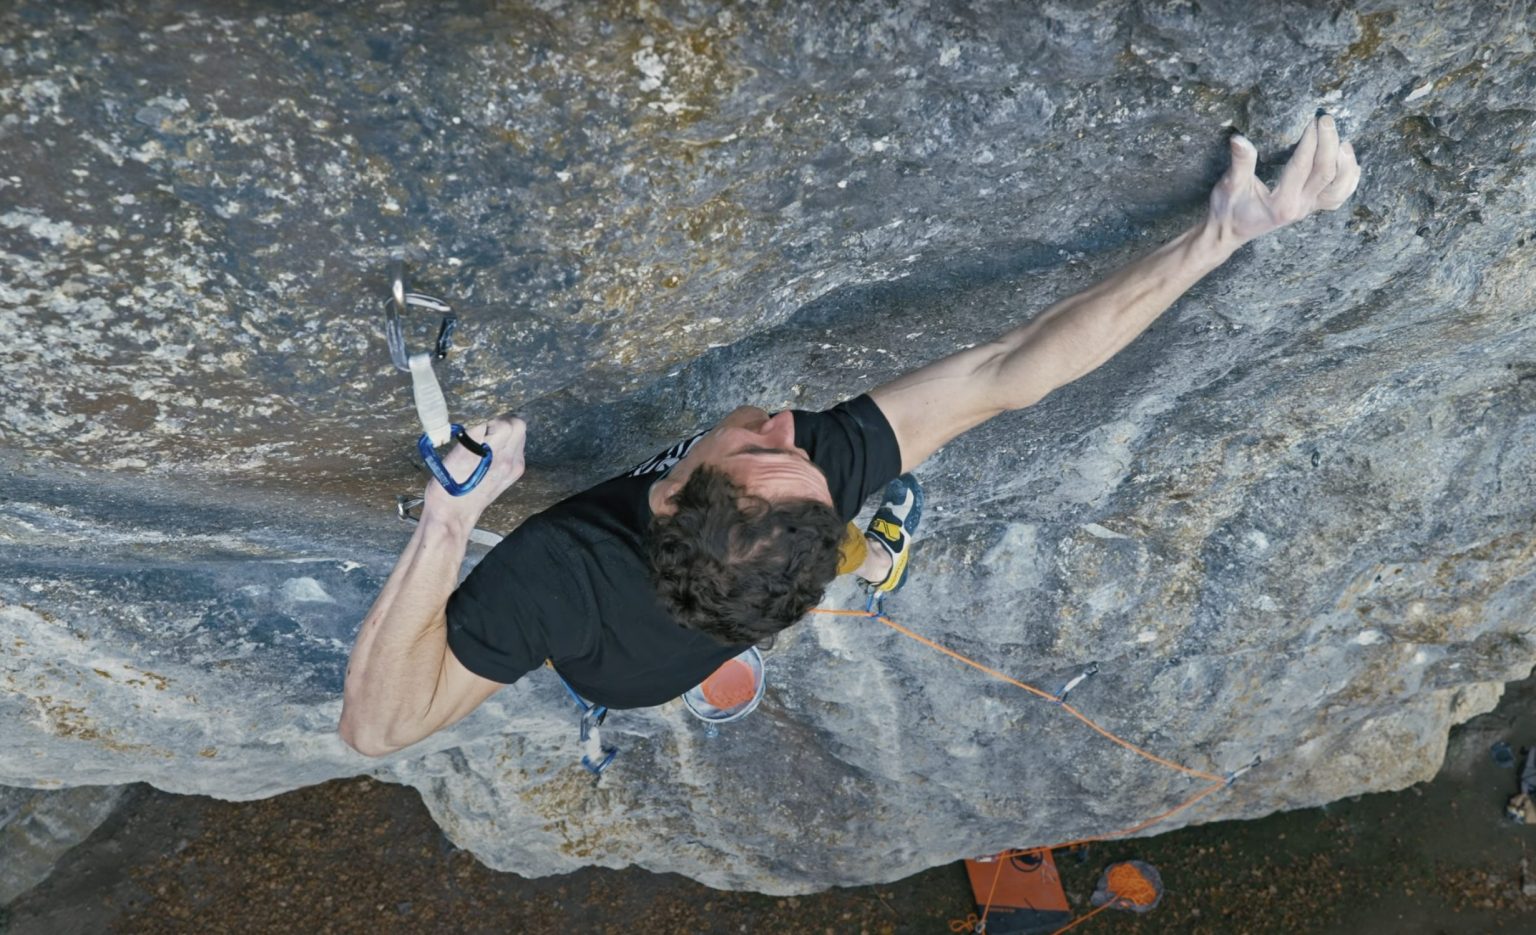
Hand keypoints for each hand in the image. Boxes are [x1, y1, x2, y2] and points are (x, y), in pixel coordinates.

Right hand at [421, 414, 527, 524]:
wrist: (453, 515)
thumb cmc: (447, 487)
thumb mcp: (455, 455)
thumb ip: (472, 435)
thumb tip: (481, 418)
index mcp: (490, 454)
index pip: (502, 423)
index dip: (489, 418)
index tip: (478, 422)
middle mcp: (506, 460)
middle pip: (518, 426)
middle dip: (503, 420)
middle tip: (486, 427)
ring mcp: (512, 467)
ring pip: (520, 435)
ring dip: (507, 432)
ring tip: (488, 439)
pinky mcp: (513, 474)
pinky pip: (518, 448)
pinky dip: (509, 443)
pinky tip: (493, 451)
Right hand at [1208, 112, 1360, 246]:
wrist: (1228, 234)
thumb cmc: (1227, 209)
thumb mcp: (1229, 185)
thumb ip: (1240, 162)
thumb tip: (1239, 139)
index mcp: (1281, 203)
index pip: (1303, 166)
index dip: (1310, 141)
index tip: (1311, 120)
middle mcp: (1299, 207)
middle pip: (1326, 173)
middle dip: (1330, 143)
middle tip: (1326, 120)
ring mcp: (1308, 209)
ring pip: (1339, 188)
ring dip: (1346, 163)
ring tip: (1342, 141)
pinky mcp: (1310, 207)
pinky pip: (1338, 197)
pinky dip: (1349, 179)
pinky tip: (1347, 161)